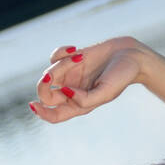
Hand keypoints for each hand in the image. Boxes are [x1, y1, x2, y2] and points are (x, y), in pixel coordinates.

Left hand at [29, 37, 147, 123]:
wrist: (130, 54)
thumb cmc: (121, 77)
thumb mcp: (105, 93)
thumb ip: (84, 100)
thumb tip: (64, 92)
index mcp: (79, 106)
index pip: (54, 115)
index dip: (42, 113)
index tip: (34, 104)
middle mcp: (71, 92)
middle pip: (46, 95)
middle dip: (45, 84)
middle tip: (51, 74)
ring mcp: (70, 75)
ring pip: (50, 73)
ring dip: (60, 64)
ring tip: (78, 56)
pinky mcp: (71, 59)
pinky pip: (54, 57)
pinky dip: (60, 52)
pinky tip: (75, 49)